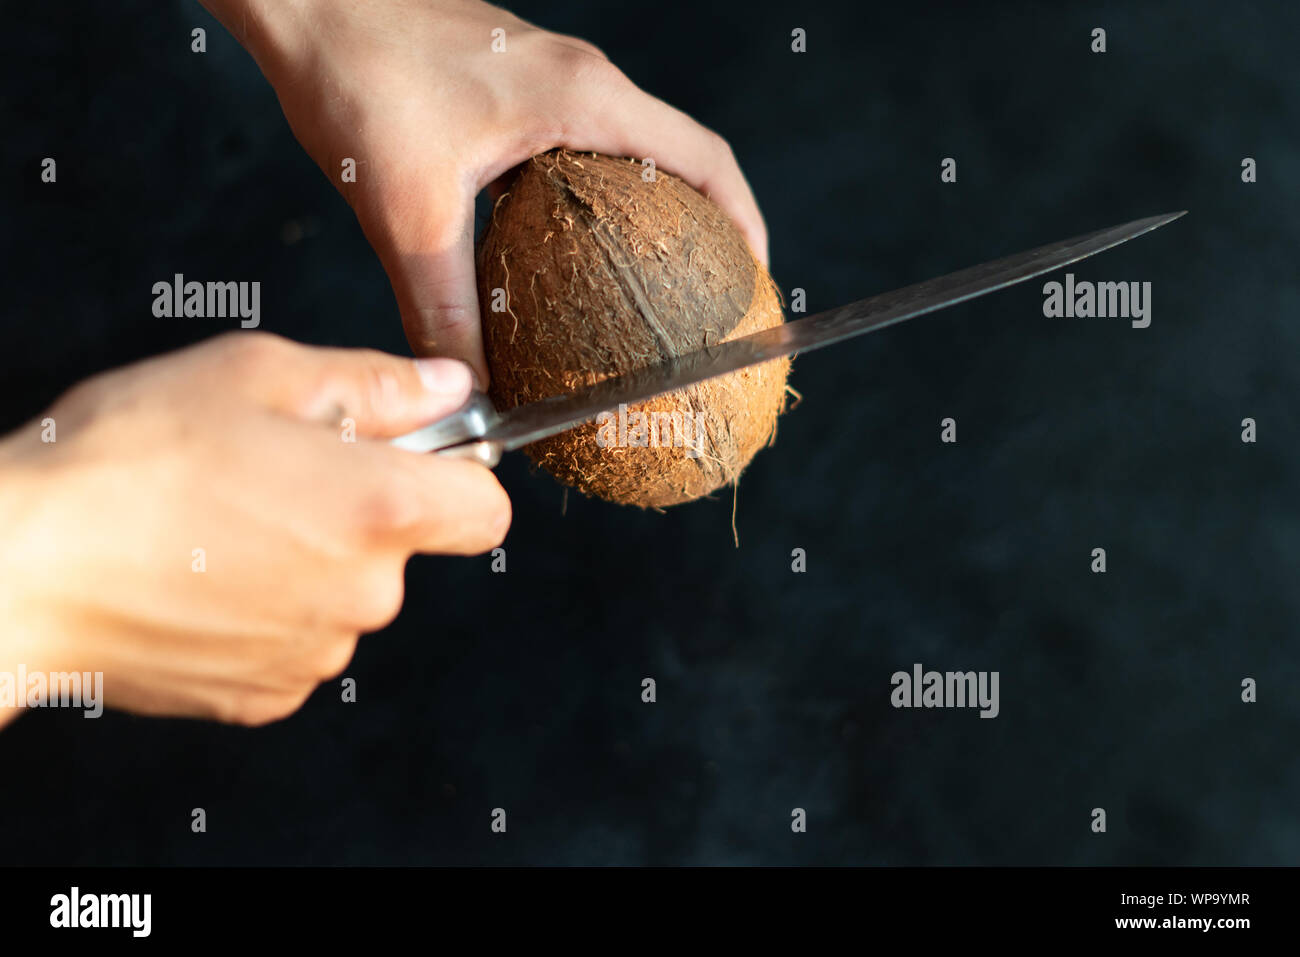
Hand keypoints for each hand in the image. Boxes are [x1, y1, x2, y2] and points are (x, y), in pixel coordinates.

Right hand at [0, 333, 509, 726]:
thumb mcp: (258, 374)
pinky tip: (201, 579)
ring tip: (220, 525)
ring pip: (344, 597)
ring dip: (308, 563)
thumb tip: (449, 388)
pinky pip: (295, 643)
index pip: (485, 510)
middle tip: (273, 475)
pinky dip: (266, 614)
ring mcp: (316, 653)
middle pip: (403, 550)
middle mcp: (366, 593)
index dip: (459, 477)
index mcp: (380, 508)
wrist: (25, 563)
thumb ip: (375, 383)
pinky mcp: (265, 696)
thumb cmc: (132, 456)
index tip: (417, 460)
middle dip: (358, 512)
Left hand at [200, 0, 768, 385]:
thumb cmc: (356, 73)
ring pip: (633, 147)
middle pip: (682, 154)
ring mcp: (548, 76)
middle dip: (710, 223)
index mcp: (583, 98)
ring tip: (654, 279)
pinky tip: (569, 246)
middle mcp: (580, 80)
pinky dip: (600, 195)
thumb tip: (469, 391)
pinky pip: (583, 143)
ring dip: (656, 208)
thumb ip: (441, 308)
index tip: (756, 281)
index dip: (746, 222)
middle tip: (711, 292)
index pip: (704, 158)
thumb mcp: (406, 210)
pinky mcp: (512, 83)